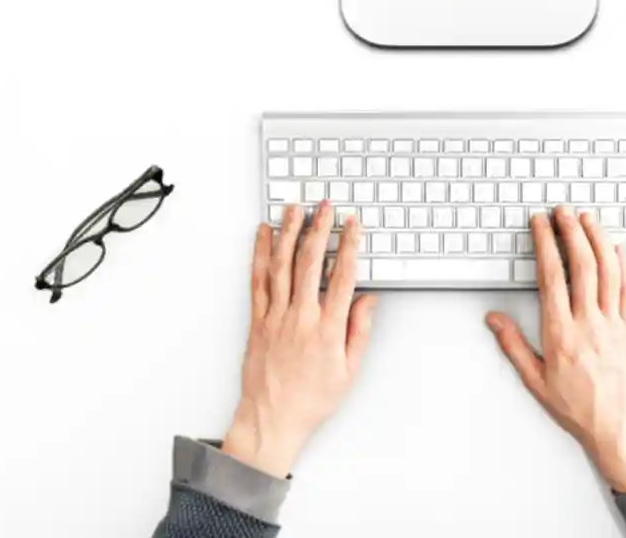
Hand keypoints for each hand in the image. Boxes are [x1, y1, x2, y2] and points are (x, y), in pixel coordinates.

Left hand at [222, 202, 377, 476]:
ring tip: (294, 210)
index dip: (349, 245)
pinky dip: (261, 254)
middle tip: (324, 207)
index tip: (353, 225)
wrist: (271, 419)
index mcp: (327, 330)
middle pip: (309, 262)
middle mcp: (300, 318)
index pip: (342, 277)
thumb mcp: (349, 370)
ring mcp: (275, 317)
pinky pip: (258, 280)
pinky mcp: (257, 320)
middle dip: (319, 229)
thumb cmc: (310, 400)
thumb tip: (368, 299)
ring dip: (289, 233)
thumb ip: (360, 331)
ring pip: (282, 265)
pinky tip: (264, 235)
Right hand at [486, 207, 625, 492]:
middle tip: (563, 211)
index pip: (552, 276)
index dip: (546, 244)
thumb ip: (513, 345)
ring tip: (587, 219)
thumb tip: (494, 319)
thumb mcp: (535, 381)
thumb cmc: (578, 408)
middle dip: (571, 231)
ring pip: (608, 270)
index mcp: (561, 333)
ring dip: (597, 239)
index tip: (540, 225)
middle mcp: (589, 323)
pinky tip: (618, 248)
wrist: (619, 427)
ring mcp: (613, 323)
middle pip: (582, 265)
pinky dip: (624, 264)